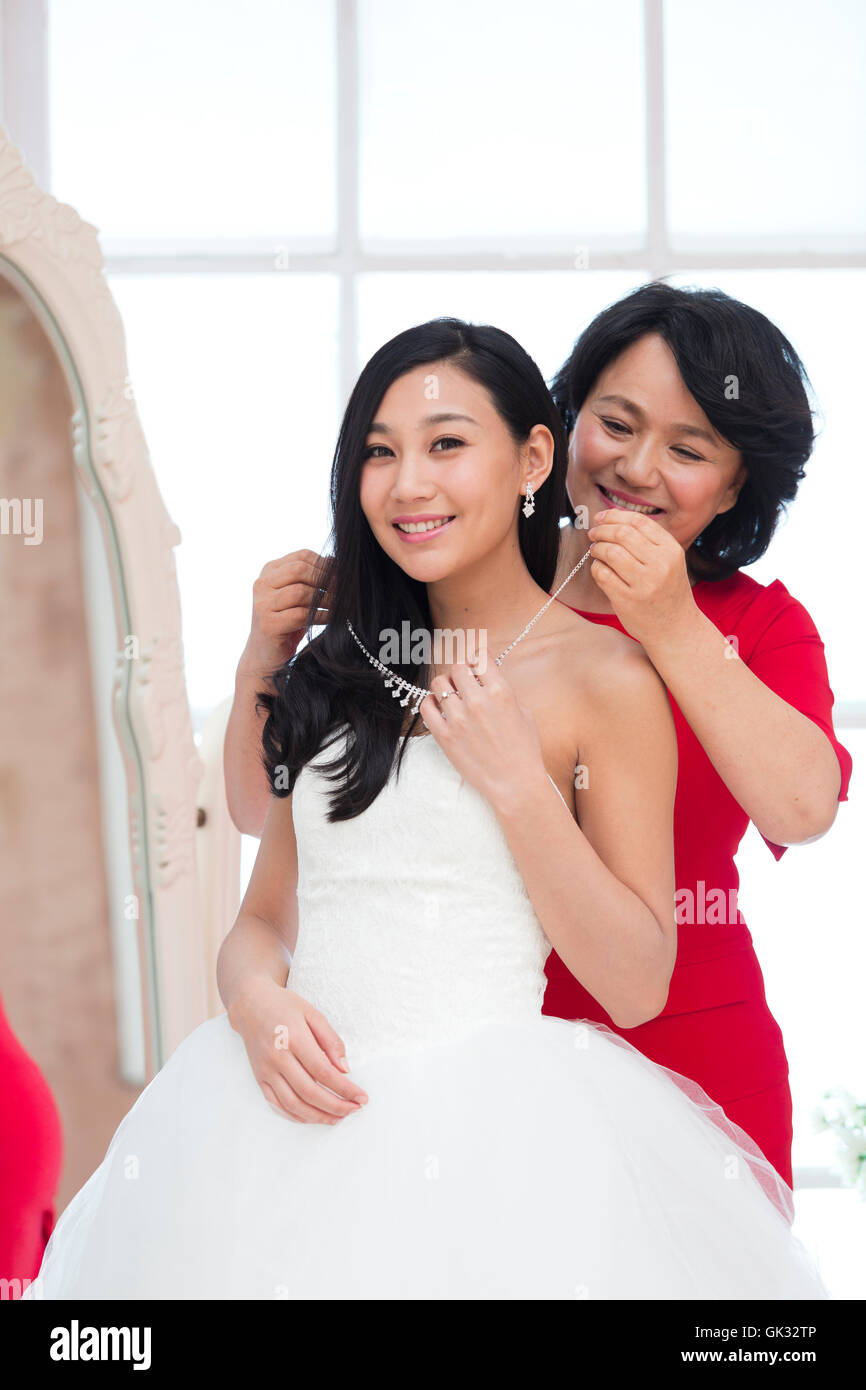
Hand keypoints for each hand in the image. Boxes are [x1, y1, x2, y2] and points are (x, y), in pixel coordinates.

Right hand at [229, 975, 367, 1123]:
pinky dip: (296, 1115)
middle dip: (335, 1106)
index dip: (345, 1089)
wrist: (251, 1005)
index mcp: (294, 1039)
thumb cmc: (284, 1006)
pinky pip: (277, 1104)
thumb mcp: (313, 1014)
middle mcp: (277, 1058)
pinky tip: (312, 1116)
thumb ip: (331, 1041)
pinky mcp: (259, 1078)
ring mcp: (266, 1070)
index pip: (324, 1072)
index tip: (361, 1097)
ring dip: (317, 1116)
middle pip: (309, 1092)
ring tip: (337, 1118)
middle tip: (354, 1110)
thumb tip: (345, 1069)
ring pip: (293, 1104)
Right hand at [239, 549, 333, 675]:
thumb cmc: (287, 623)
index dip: (326, 564)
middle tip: (344, 590)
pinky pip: (300, 615)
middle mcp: (262, 584)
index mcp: (269, 571)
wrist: (265, 655)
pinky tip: (330, 619)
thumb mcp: (297, 596)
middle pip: (299, 570)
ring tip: (340, 606)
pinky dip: (320, 616)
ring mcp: (262, 604)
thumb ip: (311, 578)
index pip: (301, 556)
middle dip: (326, 579)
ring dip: (326, 599)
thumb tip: (336, 563)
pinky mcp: (268, 624)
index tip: (342, 575)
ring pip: (300, 592)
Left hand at [419, 658, 546, 808]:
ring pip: (439, 683)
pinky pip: (425, 706)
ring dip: (445, 686)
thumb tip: (487, 677)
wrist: (515, 783)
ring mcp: (458, 718)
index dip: (478, 659)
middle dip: (461, 672)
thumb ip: (504, 691)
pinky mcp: (444, 735)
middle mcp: (478, 701)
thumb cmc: (523, 749)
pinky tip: (438, 706)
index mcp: (501, 692)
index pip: (481, 658)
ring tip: (452, 695)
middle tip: (464, 682)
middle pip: (458, 667)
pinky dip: (430, 702)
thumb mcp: (524, 713)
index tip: (477, 665)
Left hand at [586, 509, 697, 648]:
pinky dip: (596, 568)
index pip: (639, 522)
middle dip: (602, 530)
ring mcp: (644, 583)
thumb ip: (648, 542)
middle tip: (593, 534)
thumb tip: (612, 520)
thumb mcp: (669, 562)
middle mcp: (660, 565)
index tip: (601, 518)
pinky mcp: (627, 600)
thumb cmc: (668, 592)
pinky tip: (600, 569)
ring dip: (597, 548)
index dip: (614, 516)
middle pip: (622, 534)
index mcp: (671, 550)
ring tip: (595, 551)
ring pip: (610, 552)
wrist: (676, 628)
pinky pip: (603, 574)